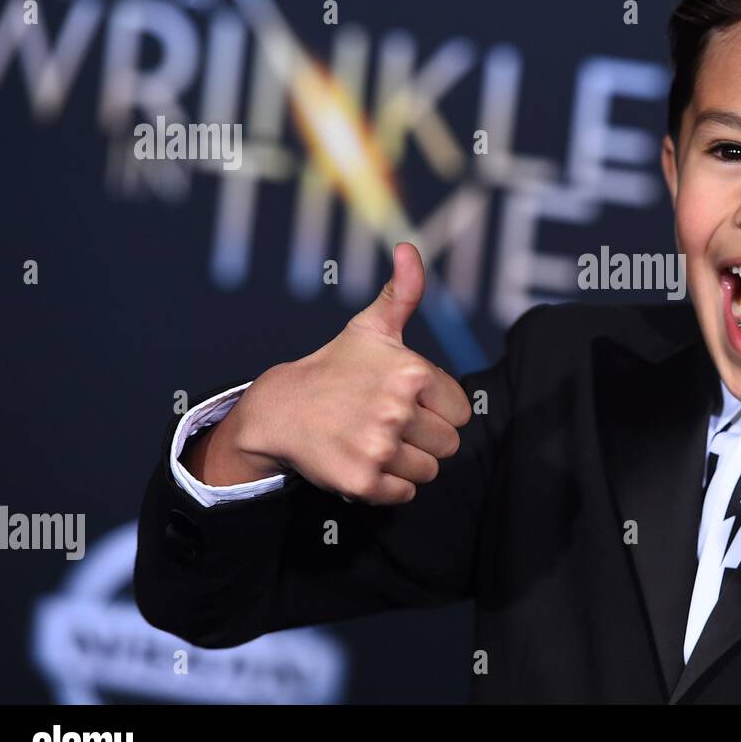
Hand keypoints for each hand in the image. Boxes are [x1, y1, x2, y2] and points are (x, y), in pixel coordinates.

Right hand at [194, 243, 472, 504]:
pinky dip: (389, 486)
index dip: (436, 409)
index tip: (404, 401)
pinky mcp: (362, 481)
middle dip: (424, 438)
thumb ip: (403, 293)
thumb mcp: (371, 327)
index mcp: (412, 372)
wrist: (280, 410)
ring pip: (429, 471)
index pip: (460, 412)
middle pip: (448, 444)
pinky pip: (405, 494)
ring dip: (407, 462)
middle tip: (388, 423)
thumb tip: (409, 247)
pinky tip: (365, 461)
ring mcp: (379, 447)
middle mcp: (397, 410)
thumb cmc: (336, 368)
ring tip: (375, 441)